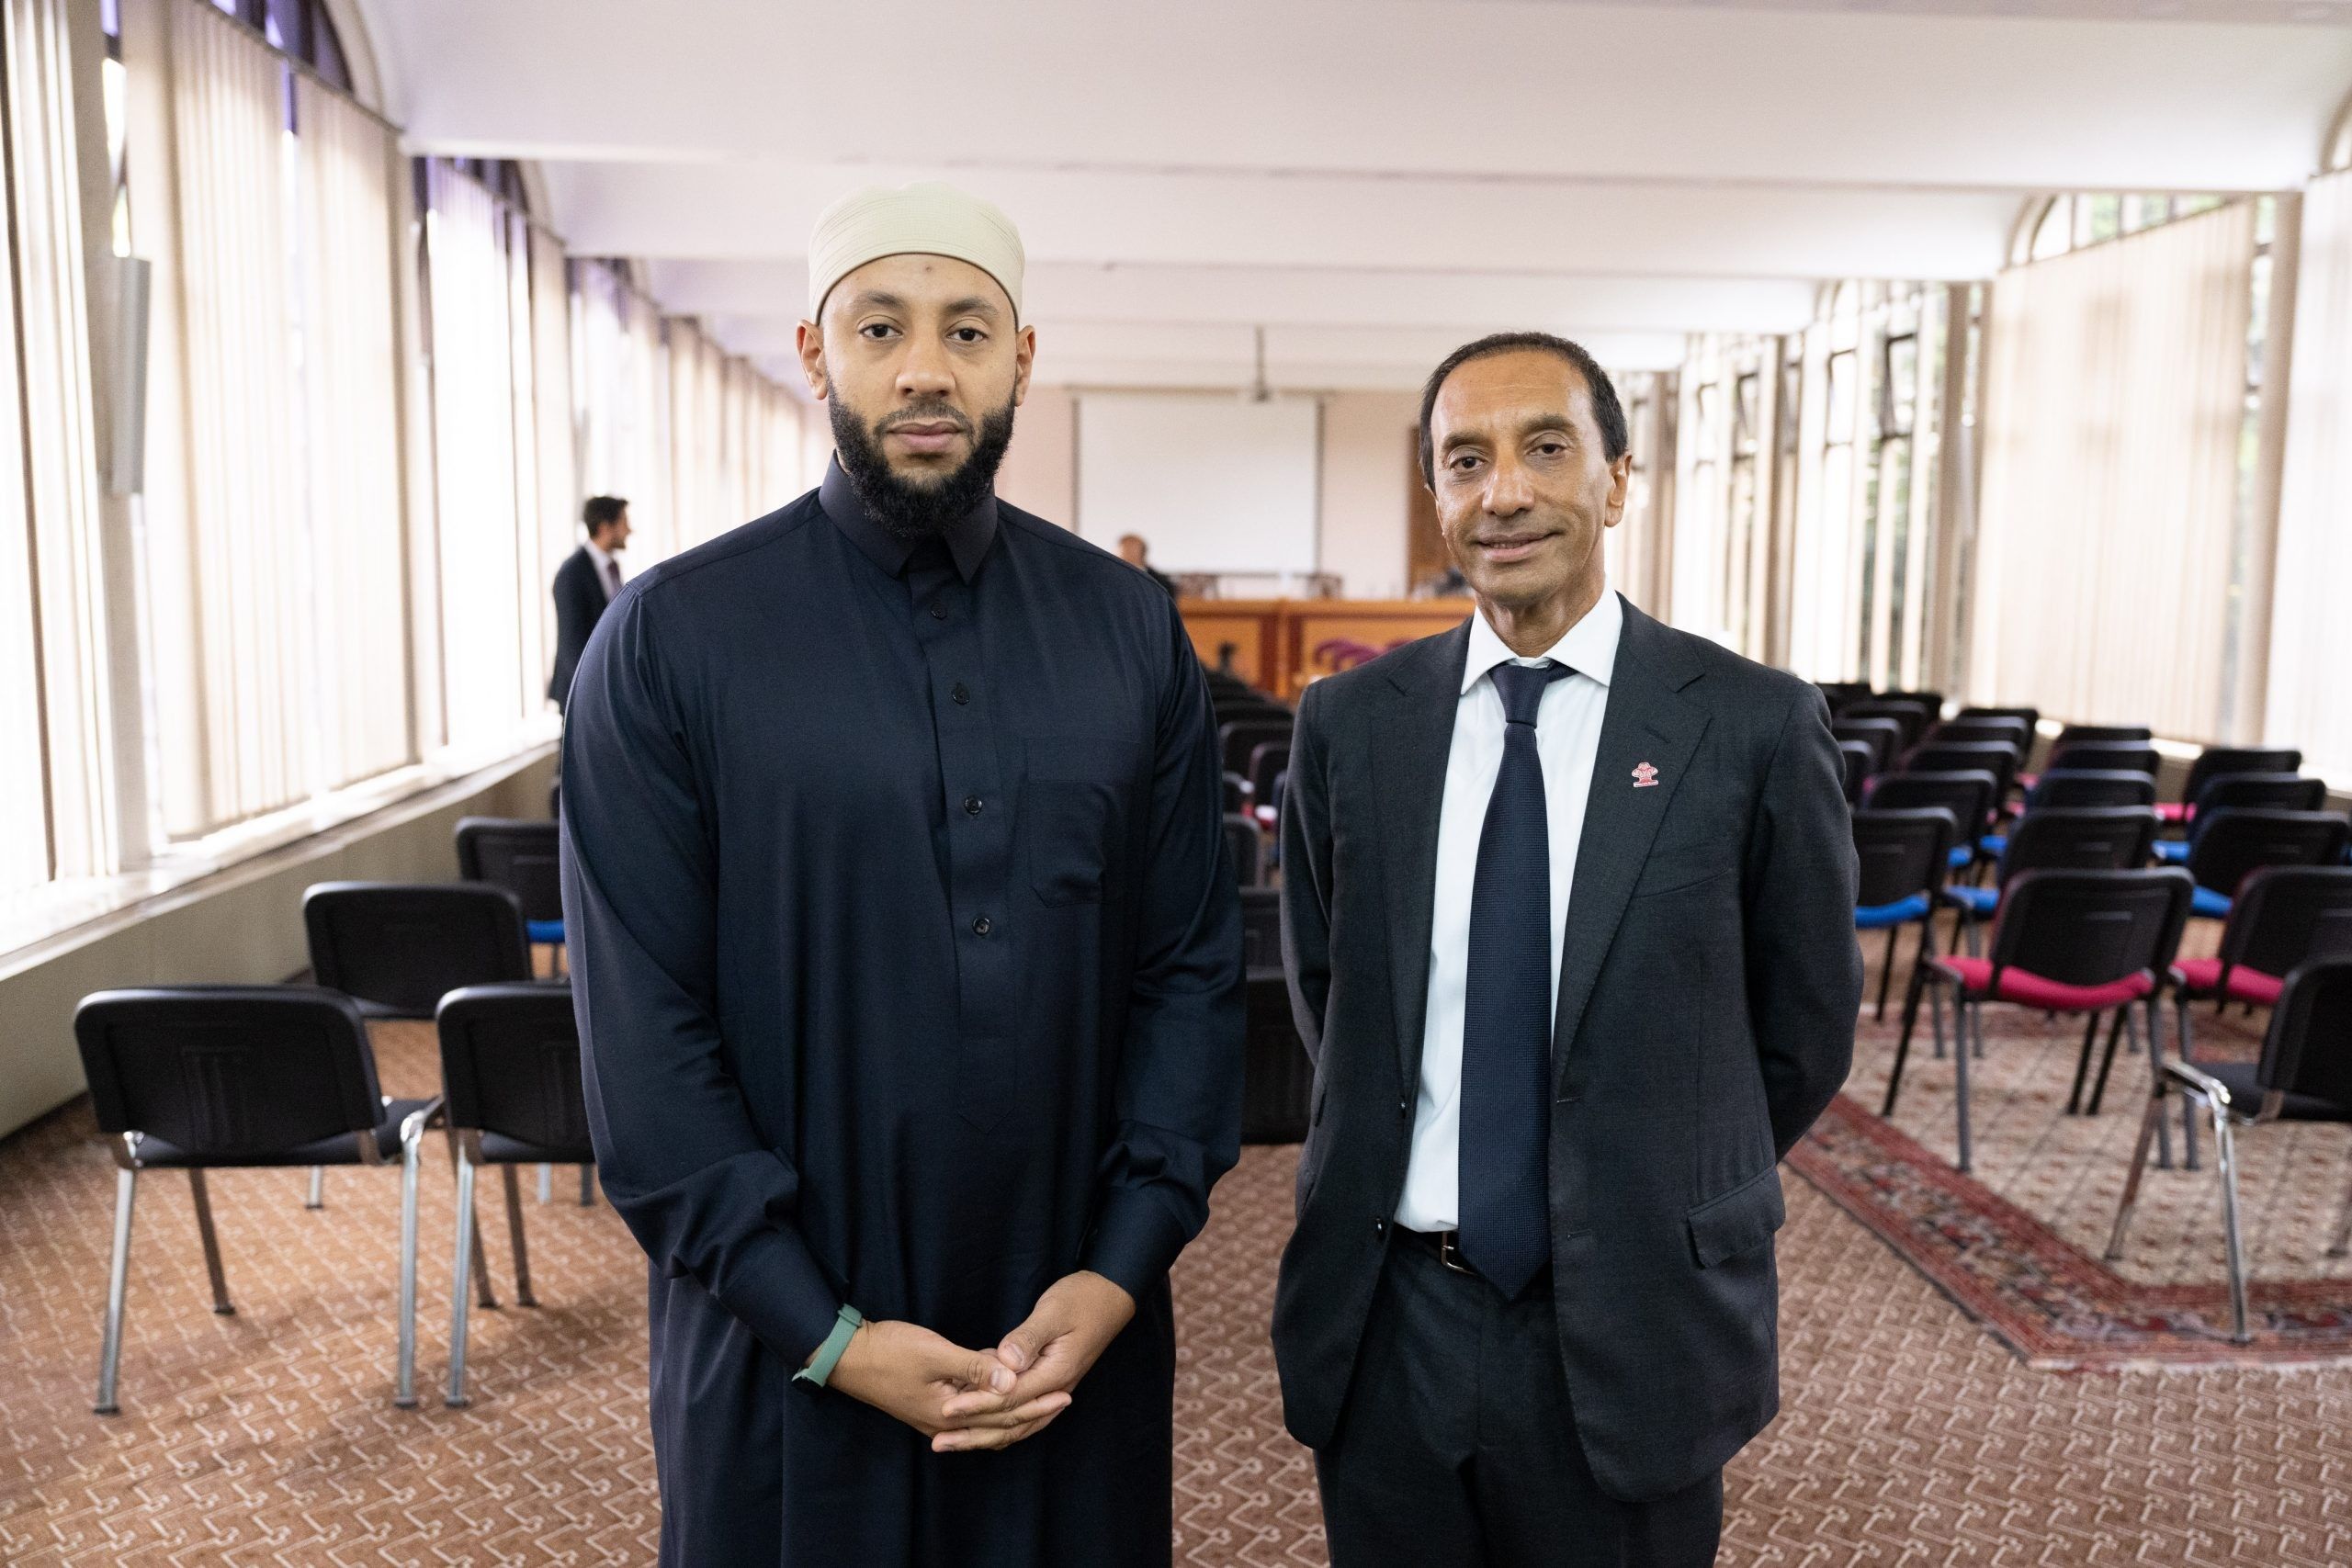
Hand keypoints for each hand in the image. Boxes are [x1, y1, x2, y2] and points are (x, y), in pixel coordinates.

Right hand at [823, 1318, 1072, 1443]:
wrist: (846, 1355)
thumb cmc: (888, 1351)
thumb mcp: (934, 1354)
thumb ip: (974, 1367)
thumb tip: (1012, 1380)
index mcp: (948, 1414)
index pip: (1002, 1413)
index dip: (1035, 1402)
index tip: (1064, 1391)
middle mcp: (944, 1422)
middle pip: (997, 1421)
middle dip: (1032, 1410)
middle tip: (1065, 1398)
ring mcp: (936, 1415)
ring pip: (985, 1417)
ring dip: (1013, 1408)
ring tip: (1043, 1398)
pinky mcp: (930, 1402)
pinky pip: (971, 1407)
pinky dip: (991, 1399)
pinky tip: (1003, 1385)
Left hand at [933, 1271, 1135, 1453]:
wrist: (1110, 1297)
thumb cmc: (1081, 1299)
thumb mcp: (1053, 1312)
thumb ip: (1029, 1338)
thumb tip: (1005, 1362)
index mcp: (1056, 1373)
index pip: (1010, 1398)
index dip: (977, 1404)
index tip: (947, 1410)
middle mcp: (1056, 1389)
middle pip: (1011, 1422)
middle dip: (974, 1432)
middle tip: (939, 1441)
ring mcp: (1054, 1390)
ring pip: (1017, 1424)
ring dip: (983, 1434)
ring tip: (951, 1440)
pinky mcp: (1049, 1383)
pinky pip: (1022, 1412)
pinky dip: (998, 1421)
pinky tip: (976, 1422)